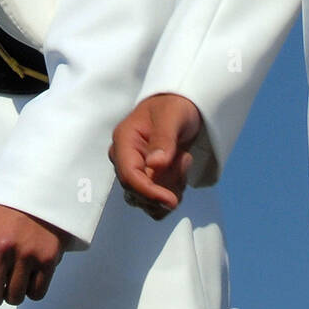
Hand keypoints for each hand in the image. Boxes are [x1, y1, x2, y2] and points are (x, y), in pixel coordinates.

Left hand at [0, 203, 64, 306]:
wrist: (38, 186)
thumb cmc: (1, 208)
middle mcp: (1, 246)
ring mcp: (27, 252)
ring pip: (14, 298)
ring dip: (12, 291)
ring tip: (13, 273)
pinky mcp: (49, 256)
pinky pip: (36, 293)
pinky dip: (32, 288)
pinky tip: (29, 272)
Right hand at [109, 94, 202, 219]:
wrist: (179, 107)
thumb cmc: (173, 106)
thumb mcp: (172, 116)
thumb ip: (164, 138)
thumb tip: (155, 165)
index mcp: (124, 141)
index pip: (129, 176)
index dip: (148, 192)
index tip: (171, 201)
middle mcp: (124, 159)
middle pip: (137, 193)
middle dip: (165, 186)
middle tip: (184, 159)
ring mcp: (134, 171)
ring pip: (148, 201)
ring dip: (171, 189)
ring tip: (183, 159)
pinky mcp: (145, 180)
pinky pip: (156, 201)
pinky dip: (173, 192)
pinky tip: (180, 171)